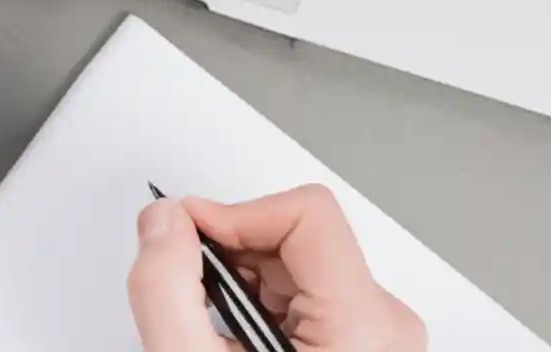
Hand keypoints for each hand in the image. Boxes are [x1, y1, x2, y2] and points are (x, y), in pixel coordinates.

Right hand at [128, 185, 426, 351]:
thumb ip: (166, 287)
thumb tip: (163, 224)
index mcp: (364, 328)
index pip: (306, 212)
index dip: (234, 214)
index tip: (186, 235)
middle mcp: (386, 328)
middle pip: (296, 237)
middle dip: (231, 258)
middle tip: (193, 299)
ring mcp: (379, 340)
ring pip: (297, 265)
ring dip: (243, 286)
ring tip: (218, 336)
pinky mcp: (363, 347)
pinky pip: (306, 295)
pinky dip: (260, 308)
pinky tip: (239, 345)